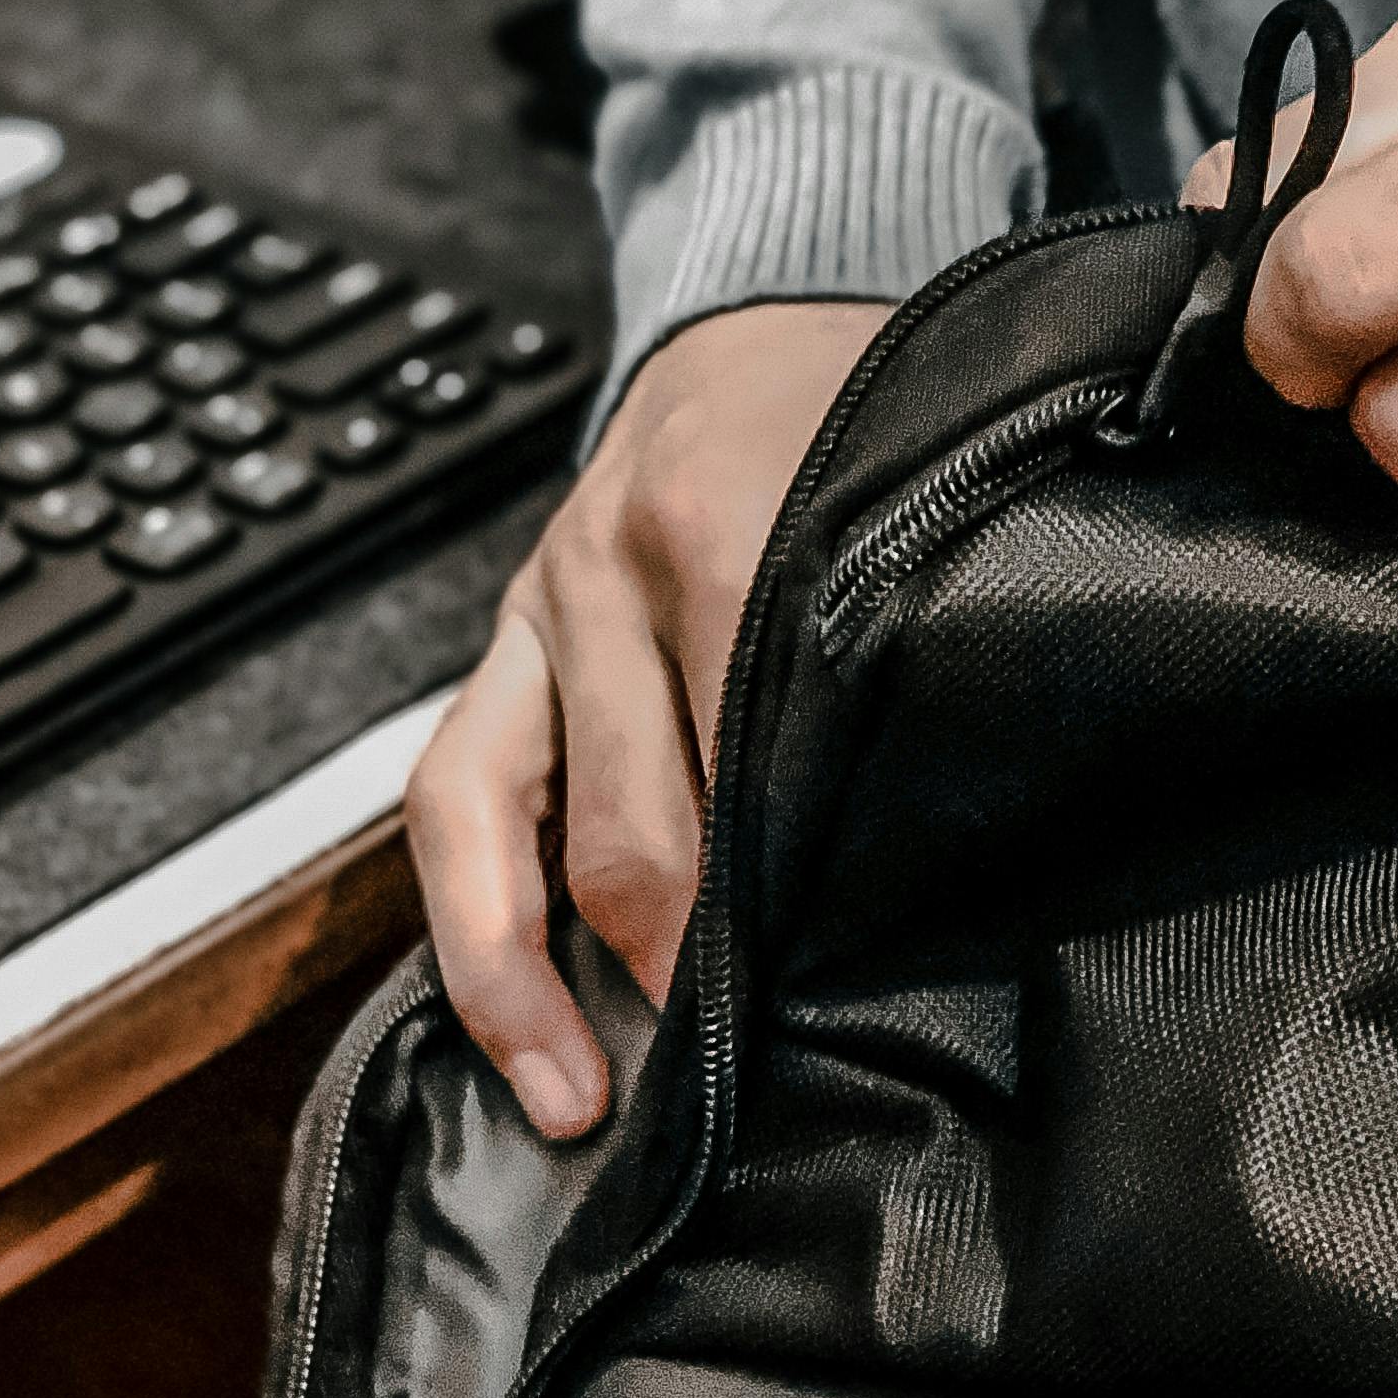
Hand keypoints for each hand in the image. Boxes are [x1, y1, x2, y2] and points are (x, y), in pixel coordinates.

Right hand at [406, 299, 888, 1136]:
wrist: (768, 302)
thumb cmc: (876, 427)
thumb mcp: (921, 509)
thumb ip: (922, 654)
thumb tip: (945, 854)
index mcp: (734, 533)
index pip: (750, 763)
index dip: (781, 903)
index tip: (820, 1015)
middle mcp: (613, 577)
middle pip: (629, 821)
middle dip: (675, 969)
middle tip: (733, 1089)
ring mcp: (541, 610)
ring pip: (497, 823)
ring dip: (529, 977)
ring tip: (571, 1096)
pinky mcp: (500, 641)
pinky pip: (452, 795)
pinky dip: (479, 917)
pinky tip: (515, 1021)